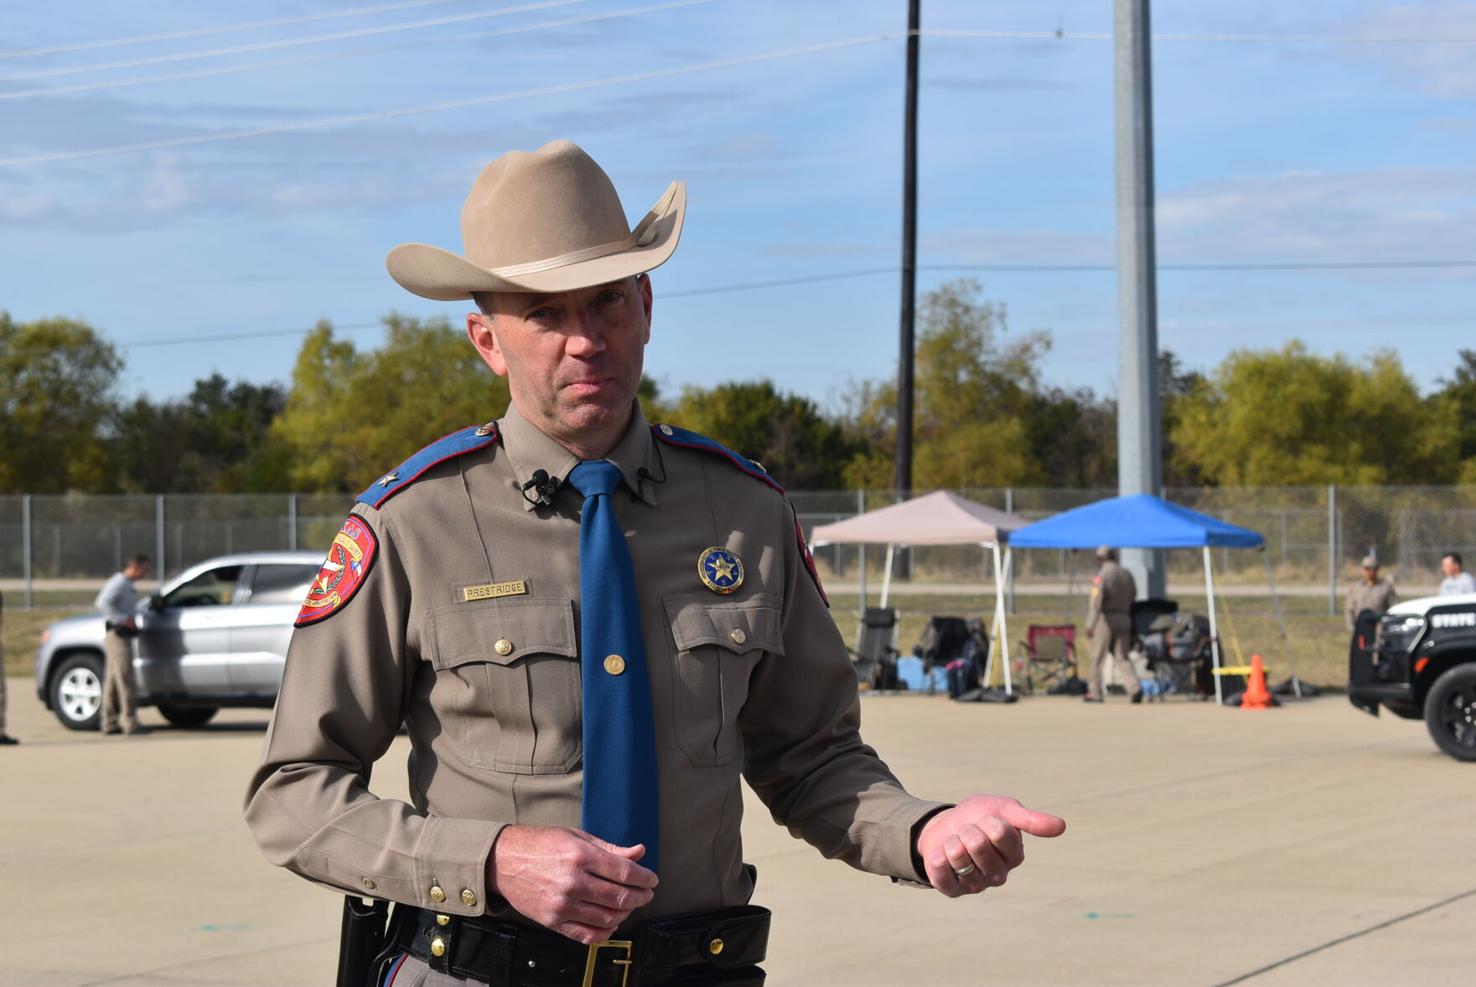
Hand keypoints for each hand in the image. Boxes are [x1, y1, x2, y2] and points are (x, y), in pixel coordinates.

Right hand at [488, 826, 657, 943]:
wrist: (503, 861)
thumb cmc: (540, 844)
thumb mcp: (576, 837)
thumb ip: (609, 848)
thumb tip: (639, 853)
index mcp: (580, 856)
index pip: (624, 872)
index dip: (645, 878)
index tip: (652, 880)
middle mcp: (572, 882)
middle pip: (620, 897)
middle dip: (641, 897)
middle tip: (646, 894)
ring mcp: (562, 905)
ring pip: (607, 918)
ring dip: (625, 913)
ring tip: (628, 905)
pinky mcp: (552, 921)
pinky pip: (587, 935)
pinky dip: (605, 932)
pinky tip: (611, 922)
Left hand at [915, 795, 1065, 897]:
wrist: (946, 826)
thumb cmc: (979, 817)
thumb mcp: (1003, 809)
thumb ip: (1030, 819)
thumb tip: (1062, 826)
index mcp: (1015, 856)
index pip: (999, 832)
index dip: (987, 819)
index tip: (985, 820)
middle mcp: (999, 876)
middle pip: (977, 844)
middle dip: (967, 828)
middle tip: (968, 831)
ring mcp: (976, 885)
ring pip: (957, 855)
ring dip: (951, 840)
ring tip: (957, 842)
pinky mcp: (952, 890)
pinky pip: (940, 870)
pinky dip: (937, 855)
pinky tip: (944, 854)